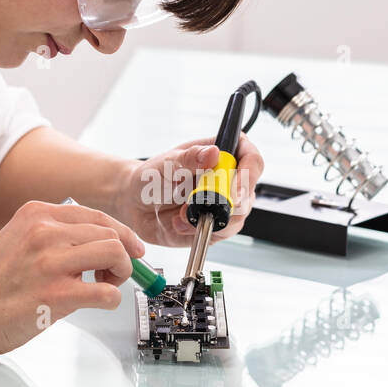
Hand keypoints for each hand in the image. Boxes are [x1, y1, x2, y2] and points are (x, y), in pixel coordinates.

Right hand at [0, 200, 144, 359]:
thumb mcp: (17, 240)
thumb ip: (52, 235)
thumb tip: (97, 244)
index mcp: (35, 214)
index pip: (95, 215)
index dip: (122, 233)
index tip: (133, 248)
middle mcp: (44, 231)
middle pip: (110, 234)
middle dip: (121, 257)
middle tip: (111, 276)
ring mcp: (51, 261)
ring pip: (115, 254)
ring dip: (119, 274)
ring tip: (102, 287)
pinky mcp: (56, 293)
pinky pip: (107, 292)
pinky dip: (111, 299)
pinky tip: (95, 303)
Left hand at [115, 134, 265, 246]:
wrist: (136, 203)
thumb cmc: (153, 176)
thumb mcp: (168, 163)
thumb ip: (190, 158)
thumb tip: (213, 153)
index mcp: (223, 155)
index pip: (251, 159)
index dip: (249, 172)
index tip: (237, 186)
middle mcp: (229, 180)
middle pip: (249, 192)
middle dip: (228, 203)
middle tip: (202, 204)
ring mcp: (224, 205)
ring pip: (238, 217)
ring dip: (211, 219)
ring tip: (183, 214)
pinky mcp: (215, 226)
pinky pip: (221, 233)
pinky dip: (201, 231)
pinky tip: (181, 224)